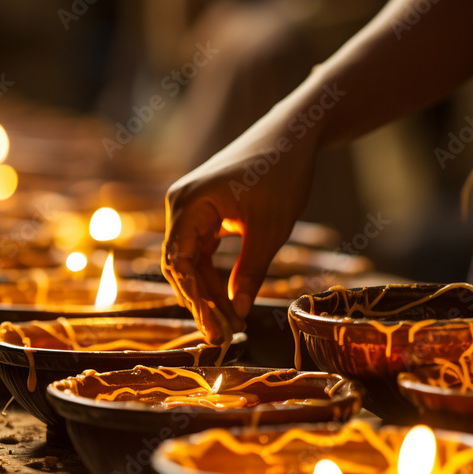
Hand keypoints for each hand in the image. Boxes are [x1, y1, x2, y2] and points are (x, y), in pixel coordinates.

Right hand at [162, 129, 315, 342]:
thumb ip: (251, 271)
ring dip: (208, 293)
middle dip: (201, 302)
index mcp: (189, 204)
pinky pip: (202, 252)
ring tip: (230, 326)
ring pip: (191, 263)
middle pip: (180, 266)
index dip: (196, 300)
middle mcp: (180, 205)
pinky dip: (214, 277)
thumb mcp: (270, 229)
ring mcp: (190, 209)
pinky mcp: (204, 213)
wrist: (293, 136)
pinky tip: (230, 303)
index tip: (215, 329)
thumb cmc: (282, 174)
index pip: (179, 262)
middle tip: (222, 337)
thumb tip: (238, 312)